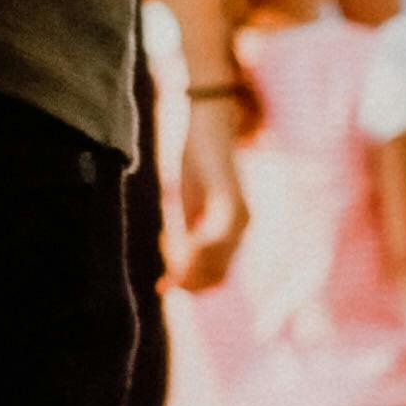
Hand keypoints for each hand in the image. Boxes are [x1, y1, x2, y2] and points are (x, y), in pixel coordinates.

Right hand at [168, 90, 251, 289]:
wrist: (207, 120)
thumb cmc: (197, 161)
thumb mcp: (188, 208)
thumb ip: (185, 241)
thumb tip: (171, 280)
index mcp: (234, 228)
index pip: (216, 275)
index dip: (190, 285)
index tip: (163, 284)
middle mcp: (242, 226)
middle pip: (215, 277)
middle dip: (185, 278)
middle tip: (163, 263)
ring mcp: (239, 217)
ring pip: (214, 265)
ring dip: (186, 266)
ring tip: (166, 243)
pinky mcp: (230, 204)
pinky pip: (212, 243)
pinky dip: (192, 252)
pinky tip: (174, 241)